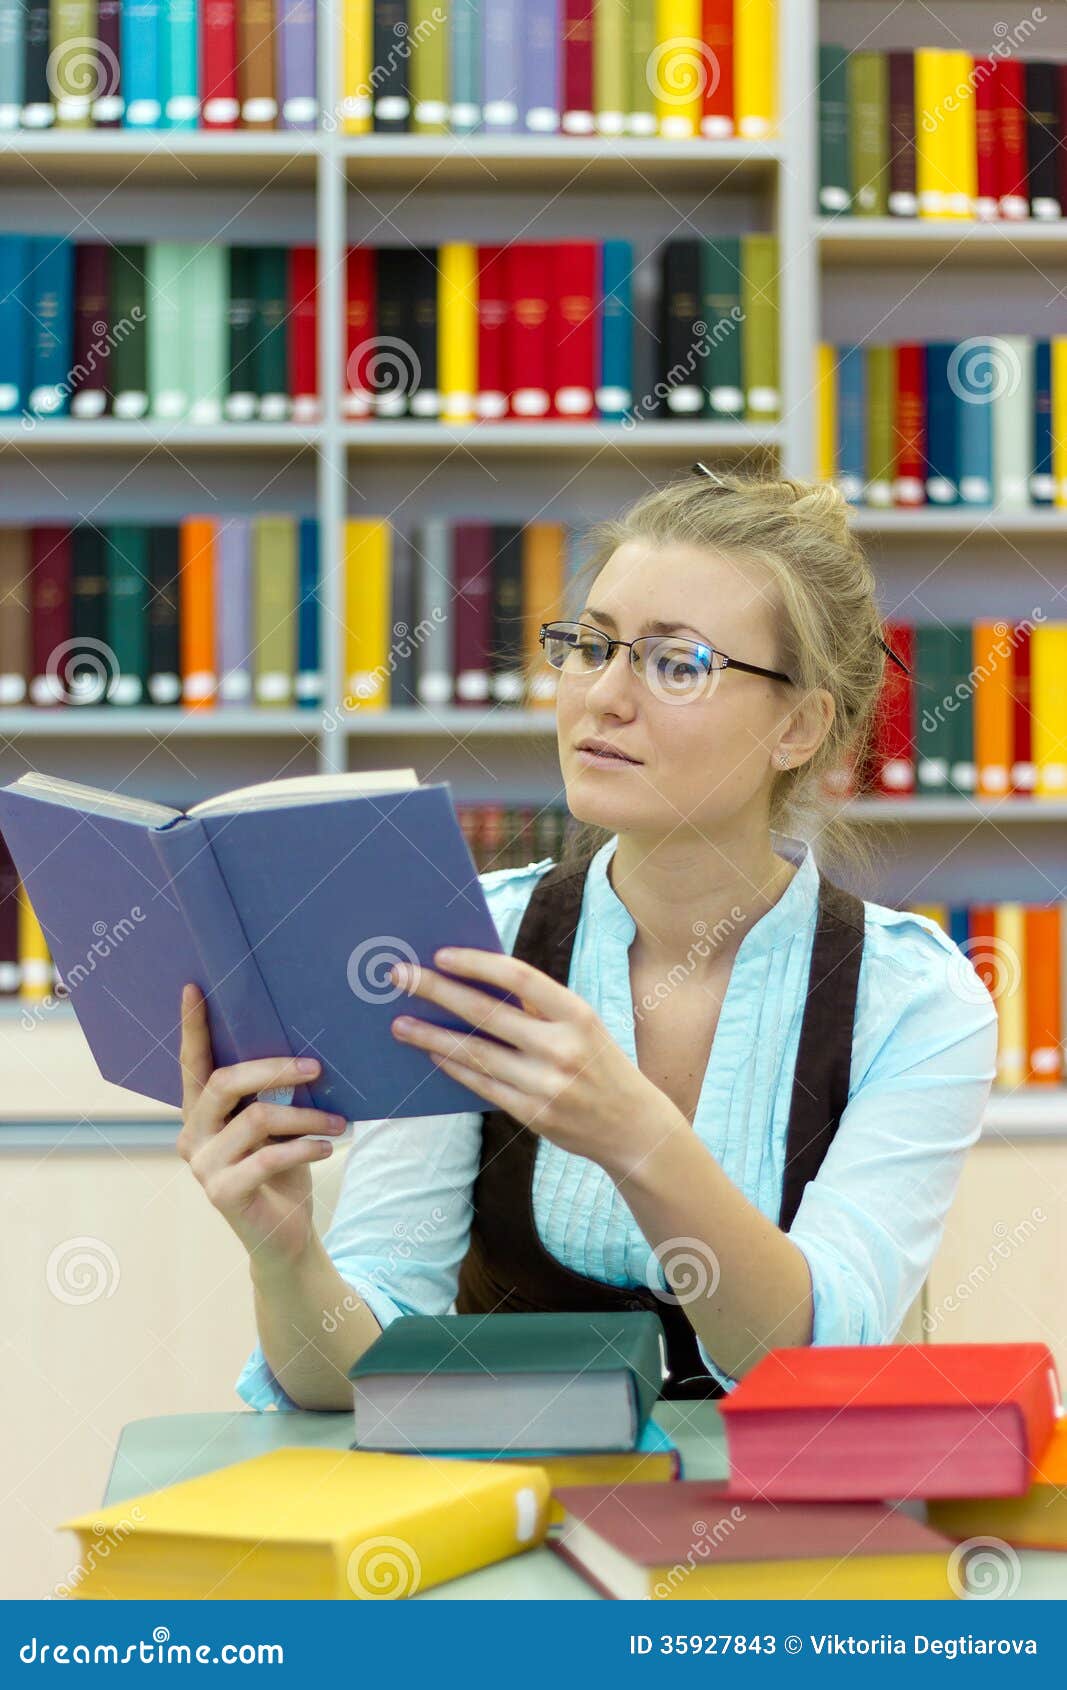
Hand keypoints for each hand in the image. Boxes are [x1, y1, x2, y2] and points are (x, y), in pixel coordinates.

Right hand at [176, 982, 348, 1268]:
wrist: (284, 1237)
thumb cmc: (282, 1170)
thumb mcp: (278, 1126)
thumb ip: (272, 1094)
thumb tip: (303, 1052)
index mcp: (200, 1112)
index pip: (193, 1063)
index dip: (193, 1026)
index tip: (195, 987)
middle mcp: (192, 1134)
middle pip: (224, 1082)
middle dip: (272, 1068)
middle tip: (315, 1067)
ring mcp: (202, 1165)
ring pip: (255, 1118)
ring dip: (305, 1116)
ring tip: (339, 1121)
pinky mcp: (222, 1192)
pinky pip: (269, 1157)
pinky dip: (305, 1147)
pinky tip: (328, 1147)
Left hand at [388, 947, 683, 1175]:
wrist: (632, 1127)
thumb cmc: (599, 1063)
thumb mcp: (582, 1026)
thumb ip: (538, 1007)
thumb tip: (475, 979)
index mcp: (577, 1015)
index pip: (519, 978)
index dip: (477, 963)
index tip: (441, 954)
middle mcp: (562, 1048)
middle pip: (486, 1014)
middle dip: (437, 991)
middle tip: (400, 976)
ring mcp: (546, 1085)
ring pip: (475, 1053)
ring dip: (432, 1036)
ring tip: (399, 1022)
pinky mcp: (532, 1114)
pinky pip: (481, 1085)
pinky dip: (453, 1067)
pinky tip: (431, 1053)